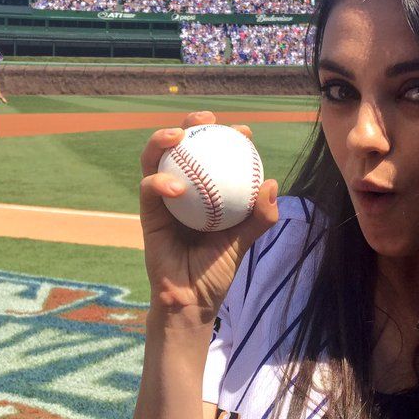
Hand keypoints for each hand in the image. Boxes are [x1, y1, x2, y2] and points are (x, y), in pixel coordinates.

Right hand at [140, 111, 278, 318]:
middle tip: (206, 119)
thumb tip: (271, 183)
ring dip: (162, 140)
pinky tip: (175, 185)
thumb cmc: (217, 270)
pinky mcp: (147, 214)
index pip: (214, 156)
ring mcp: (162, 200)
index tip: (244, 132)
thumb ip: (260, 217)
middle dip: (190, 123)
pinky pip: (148, 190)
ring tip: (178, 135)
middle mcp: (182, 190)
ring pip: (155, 159)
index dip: (227, 137)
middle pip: (181, 147)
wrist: (192, 299)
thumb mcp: (244, 241)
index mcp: (206, 192)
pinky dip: (159, 182)